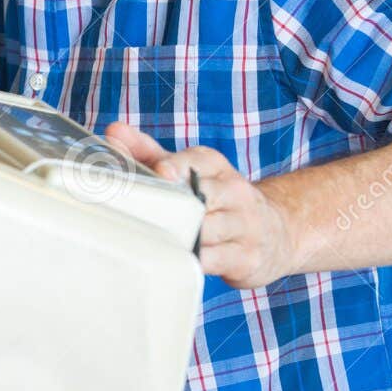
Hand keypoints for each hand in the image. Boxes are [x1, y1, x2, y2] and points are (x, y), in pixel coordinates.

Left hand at [104, 121, 299, 288]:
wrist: (276, 233)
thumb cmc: (216, 199)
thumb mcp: (188, 171)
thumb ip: (148, 152)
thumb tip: (114, 131)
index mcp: (216, 167)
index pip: (196, 160)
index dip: (176, 167)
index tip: (160, 173)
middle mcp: (234, 192)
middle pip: (200, 196)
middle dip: (172, 205)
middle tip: (141, 211)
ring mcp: (244, 226)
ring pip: (205, 229)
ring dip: (177, 234)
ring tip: (150, 237)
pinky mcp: (246, 258)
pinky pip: (213, 260)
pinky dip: (191, 259)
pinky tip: (174, 258)